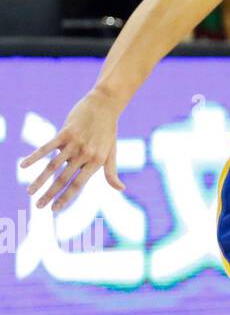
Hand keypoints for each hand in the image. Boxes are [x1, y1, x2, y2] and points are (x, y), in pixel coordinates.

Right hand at [21, 88, 126, 211]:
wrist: (105, 105)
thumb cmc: (109, 131)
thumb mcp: (112, 152)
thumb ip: (111, 172)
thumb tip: (121, 189)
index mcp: (97, 161)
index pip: (78, 184)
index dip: (66, 197)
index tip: (55, 210)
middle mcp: (85, 154)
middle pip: (63, 178)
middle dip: (50, 194)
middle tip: (38, 207)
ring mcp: (75, 143)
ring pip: (53, 165)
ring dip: (40, 180)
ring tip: (29, 192)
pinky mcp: (65, 132)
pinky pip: (47, 147)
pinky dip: (34, 156)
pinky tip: (23, 165)